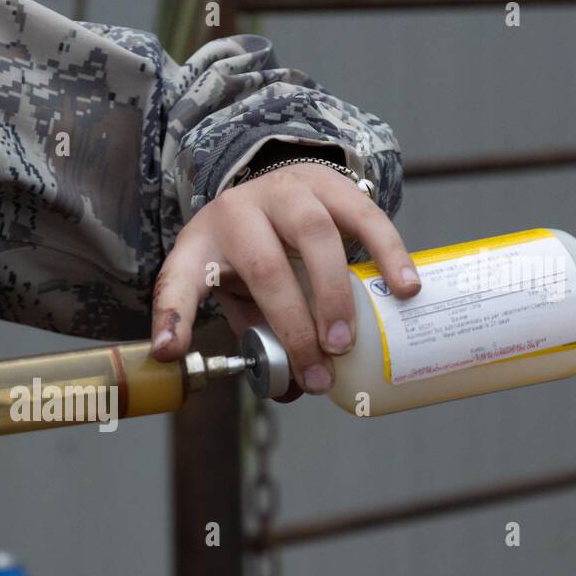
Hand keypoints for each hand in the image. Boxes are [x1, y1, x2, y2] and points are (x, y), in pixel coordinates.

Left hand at [151, 162, 420, 398]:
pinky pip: (365, 216)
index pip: (178, 281)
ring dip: (333, 295)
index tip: (170, 352)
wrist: (272, 188)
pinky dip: (389, 253)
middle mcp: (239, 211)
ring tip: (343, 343)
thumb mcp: (233, 290)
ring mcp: (286, 191)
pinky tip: (405, 287)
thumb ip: (256, 336)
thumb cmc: (248, 253)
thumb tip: (293, 391)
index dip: (172, 317)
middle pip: (265, 268)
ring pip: (315, 236)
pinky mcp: (331, 184)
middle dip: (292, 327)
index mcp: (202, 244)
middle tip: (314, 373)